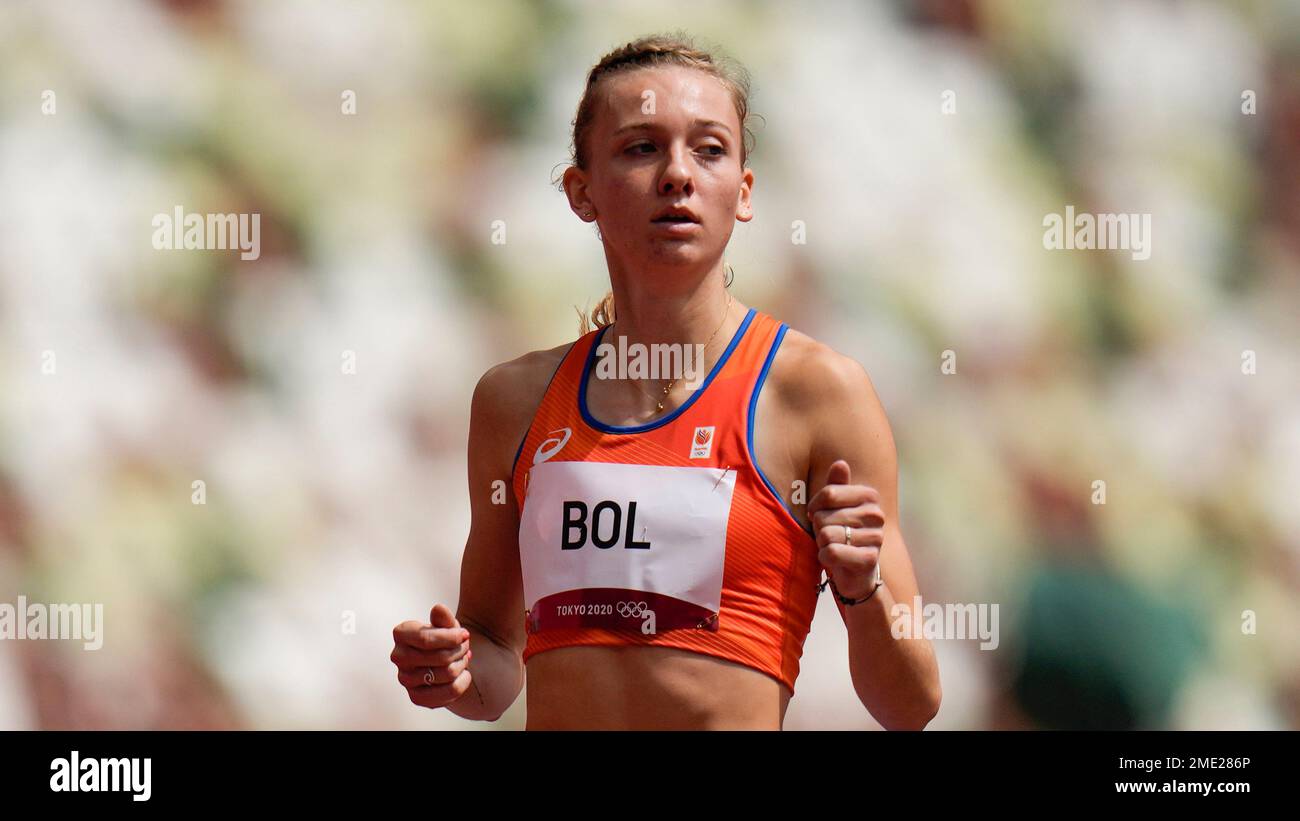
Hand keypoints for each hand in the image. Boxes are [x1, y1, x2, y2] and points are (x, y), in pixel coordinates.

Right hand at [391, 603, 473, 707]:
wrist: (444, 660)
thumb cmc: (444, 638)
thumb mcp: (446, 624)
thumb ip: (444, 617)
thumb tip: (439, 608)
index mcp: (401, 633)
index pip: (426, 639)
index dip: (451, 637)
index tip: (465, 634)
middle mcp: (398, 656)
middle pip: (440, 658)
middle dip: (460, 650)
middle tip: (465, 647)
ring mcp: (405, 679)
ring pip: (447, 673)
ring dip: (462, 664)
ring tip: (463, 659)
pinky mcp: (416, 697)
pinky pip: (450, 691)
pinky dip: (463, 681)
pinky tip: (463, 674)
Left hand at [806, 459, 884, 599]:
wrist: (856, 573)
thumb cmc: (842, 535)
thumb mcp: (835, 509)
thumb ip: (836, 486)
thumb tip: (840, 463)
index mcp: (869, 496)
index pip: (828, 493)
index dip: (815, 506)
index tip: (817, 514)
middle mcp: (876, 514)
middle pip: (824, 515)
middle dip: (819, 528)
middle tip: (829, 536)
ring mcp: (875, 537)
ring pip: (826, 535)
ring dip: (822, 544)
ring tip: (834, 546)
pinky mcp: (869, 559)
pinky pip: (831, 552)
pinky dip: (825, 558)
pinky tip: (834, 560)